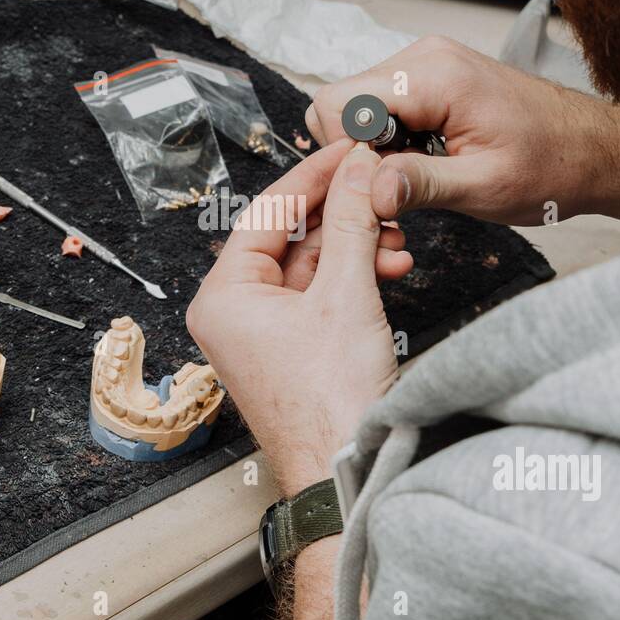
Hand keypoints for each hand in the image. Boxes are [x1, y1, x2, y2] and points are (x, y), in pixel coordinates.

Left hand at [187, 141, 404, 495]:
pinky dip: (353, 278)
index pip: (266, 211)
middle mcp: (234, 312)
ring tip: (395, 240)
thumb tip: (356, 167)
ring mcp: (262, 332)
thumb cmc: (331, 405)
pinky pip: (319, 294)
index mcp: (223, 295)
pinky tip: (388, 268)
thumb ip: (352, 222)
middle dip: (342, 214)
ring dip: (355, 246)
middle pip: (289, 235)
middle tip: (379, 188)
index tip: (348, 148)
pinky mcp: (291, 347)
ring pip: (310, 265)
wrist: (346, 472)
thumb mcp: (346, 295)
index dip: (313, 175)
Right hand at [306, 36, 619, 226]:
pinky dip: (391, 139)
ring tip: (419, 176)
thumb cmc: (553, 165)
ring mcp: (427, 62)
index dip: (345, 154)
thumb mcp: (485, 188)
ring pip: (356, 106)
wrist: (596, 149)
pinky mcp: (432, 76)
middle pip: (339, 102)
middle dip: (355, 153)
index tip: (378, 185)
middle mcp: (425, 57)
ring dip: (373, 149)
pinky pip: (382, 105)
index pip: (337, 103)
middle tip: (398, 188)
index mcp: (435, 77)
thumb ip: (420, 185)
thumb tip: (368, 191)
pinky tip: (426, 161)